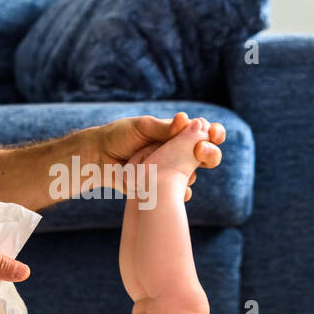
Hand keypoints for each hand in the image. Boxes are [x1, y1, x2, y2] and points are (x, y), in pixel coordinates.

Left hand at [93, 111, 223, 201]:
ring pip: (193, 174)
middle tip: (200, 151)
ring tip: (176, 167)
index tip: (212, 133)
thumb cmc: (119, 136)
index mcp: (177, 134)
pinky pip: (178, 193)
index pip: (205, 133)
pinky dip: (179, 192)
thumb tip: (186, 120)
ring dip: (189, 171)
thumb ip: (164, 127)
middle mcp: (178, 153)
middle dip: (210, 153)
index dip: (214, 133)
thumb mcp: (141, 127)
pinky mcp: (162, 188)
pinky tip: (175, 189)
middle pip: (209, 156)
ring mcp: (171, 171)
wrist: (99, 157)